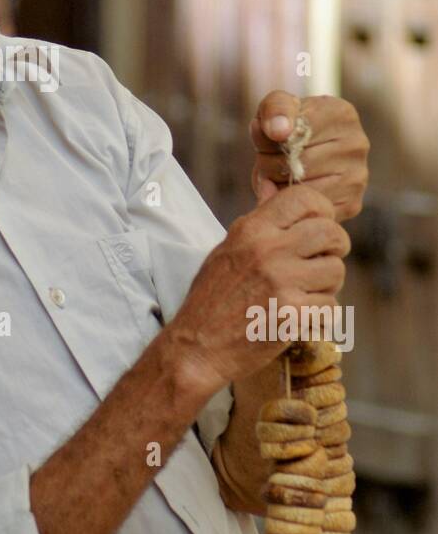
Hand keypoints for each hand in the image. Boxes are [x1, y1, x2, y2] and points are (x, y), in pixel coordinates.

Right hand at [170, 185, 350, 393]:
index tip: (321, 224)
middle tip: (323, 261)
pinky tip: (299, 317)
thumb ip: (258, 220)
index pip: (304, 199)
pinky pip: (330, 306)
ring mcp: (282, 282)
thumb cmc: (212, 298)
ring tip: (306, 293)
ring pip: (336, 271)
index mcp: (251, 230)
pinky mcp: (293, 315)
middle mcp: (268, 250)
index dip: (322, 210)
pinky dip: (320, 315)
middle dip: (336, 247)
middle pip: (331, 232)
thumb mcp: (228, 248)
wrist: (197, 347)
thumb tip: (271, 186)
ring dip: (328, 285)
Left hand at [250, 91, 368, 221]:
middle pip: (296, 163)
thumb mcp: (275, 107)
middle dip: (270, 163)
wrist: (303, 153)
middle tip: (272, 158)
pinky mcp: (351, 204)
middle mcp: (357, 145)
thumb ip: (275, 109)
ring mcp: (358, 177)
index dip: (270, 139)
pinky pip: (308, 208)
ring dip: (277, 185)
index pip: (293, 133)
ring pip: (299, 189)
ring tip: (282, 174)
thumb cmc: (287, 126)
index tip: (272, 136)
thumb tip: (279, 130)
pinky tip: (293, 190)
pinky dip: (292, 203)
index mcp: (341, 114)